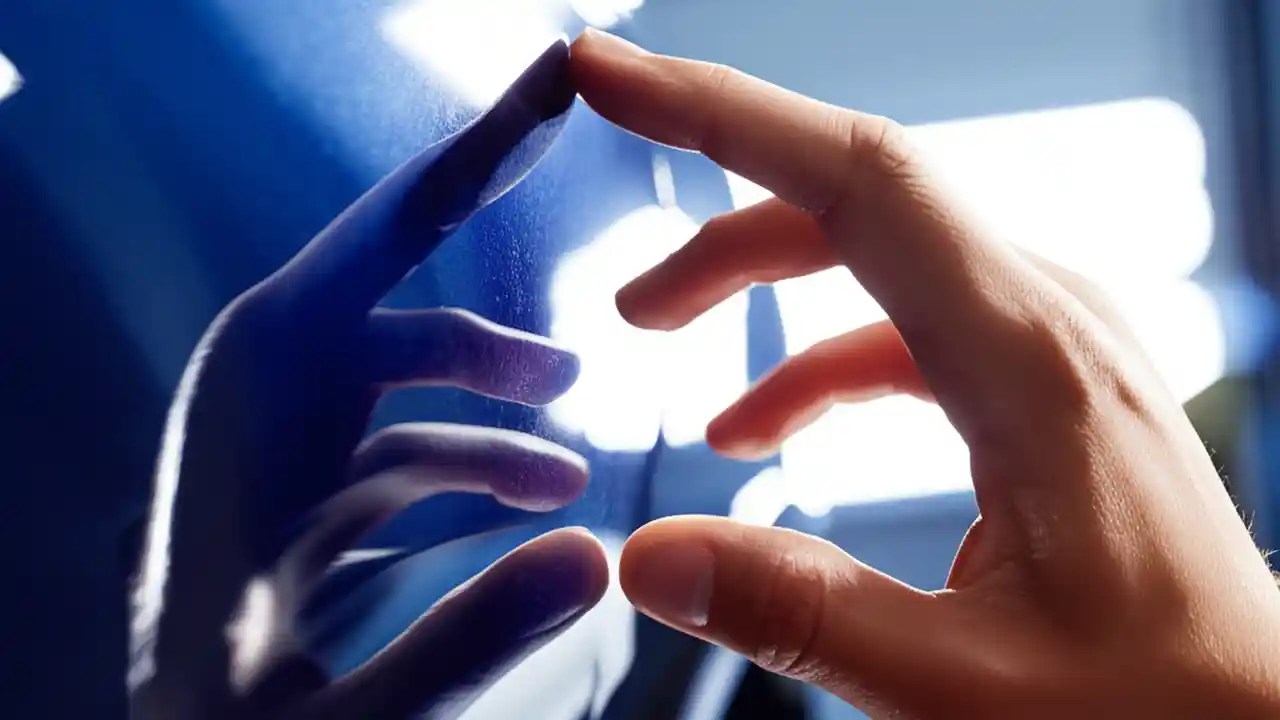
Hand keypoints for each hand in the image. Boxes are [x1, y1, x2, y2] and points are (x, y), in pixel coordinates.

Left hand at [129, 41, 608, 719]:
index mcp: (252, 396)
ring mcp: (278, 450)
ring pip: (405, 382)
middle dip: (501, 323)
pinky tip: (535, 502)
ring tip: (568, 464)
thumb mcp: (344, 714)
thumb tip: (599, 560)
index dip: (480, 152)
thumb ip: (465, 640)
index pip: (384, 237)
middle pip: (403, 304)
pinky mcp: (298, 500)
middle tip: (585, 336)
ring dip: (495, 406)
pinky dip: (469, 464)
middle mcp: (260, 399)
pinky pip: (397, 447)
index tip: (560, 81)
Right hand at [571, 30, 1279, 717]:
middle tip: (619, 276)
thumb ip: (797, 613)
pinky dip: (813, 356)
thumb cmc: (1152, 705)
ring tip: (657, 338)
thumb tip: (645, 557)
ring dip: (756, 285)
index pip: (853, 180)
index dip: (718, 113)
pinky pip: (903, 327)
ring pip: (873, 257)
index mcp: (1028, 362)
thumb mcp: (961, 685)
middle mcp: (1044, 319)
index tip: (611, 77)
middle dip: (714, 215)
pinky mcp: (1038, 383)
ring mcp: (1047, 343)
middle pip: (851, 198)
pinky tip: (758, 430)